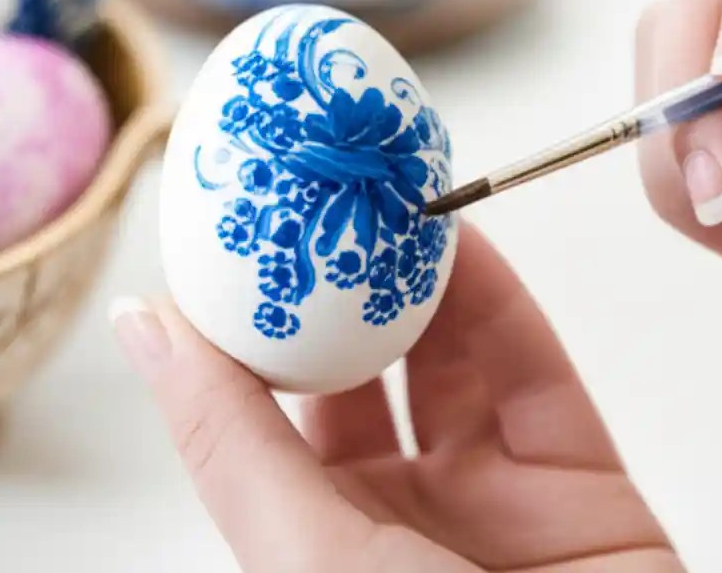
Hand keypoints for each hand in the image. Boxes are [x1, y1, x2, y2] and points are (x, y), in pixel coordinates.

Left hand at [112, 224, 680, 571]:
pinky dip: (497, 297)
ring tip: (378, 187)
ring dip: (417, 275)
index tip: (225, 231)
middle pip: (357, 376)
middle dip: (335, 284)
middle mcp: (394, 520)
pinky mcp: (579, 481)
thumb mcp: (303, 557)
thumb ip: (230, 436)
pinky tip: (457, 228)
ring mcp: (488, 497)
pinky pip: (532, 370)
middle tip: (311, 189)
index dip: (241, 322)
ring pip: (447, 360)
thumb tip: (142, 325)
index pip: (261, 414)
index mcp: (310, 548)